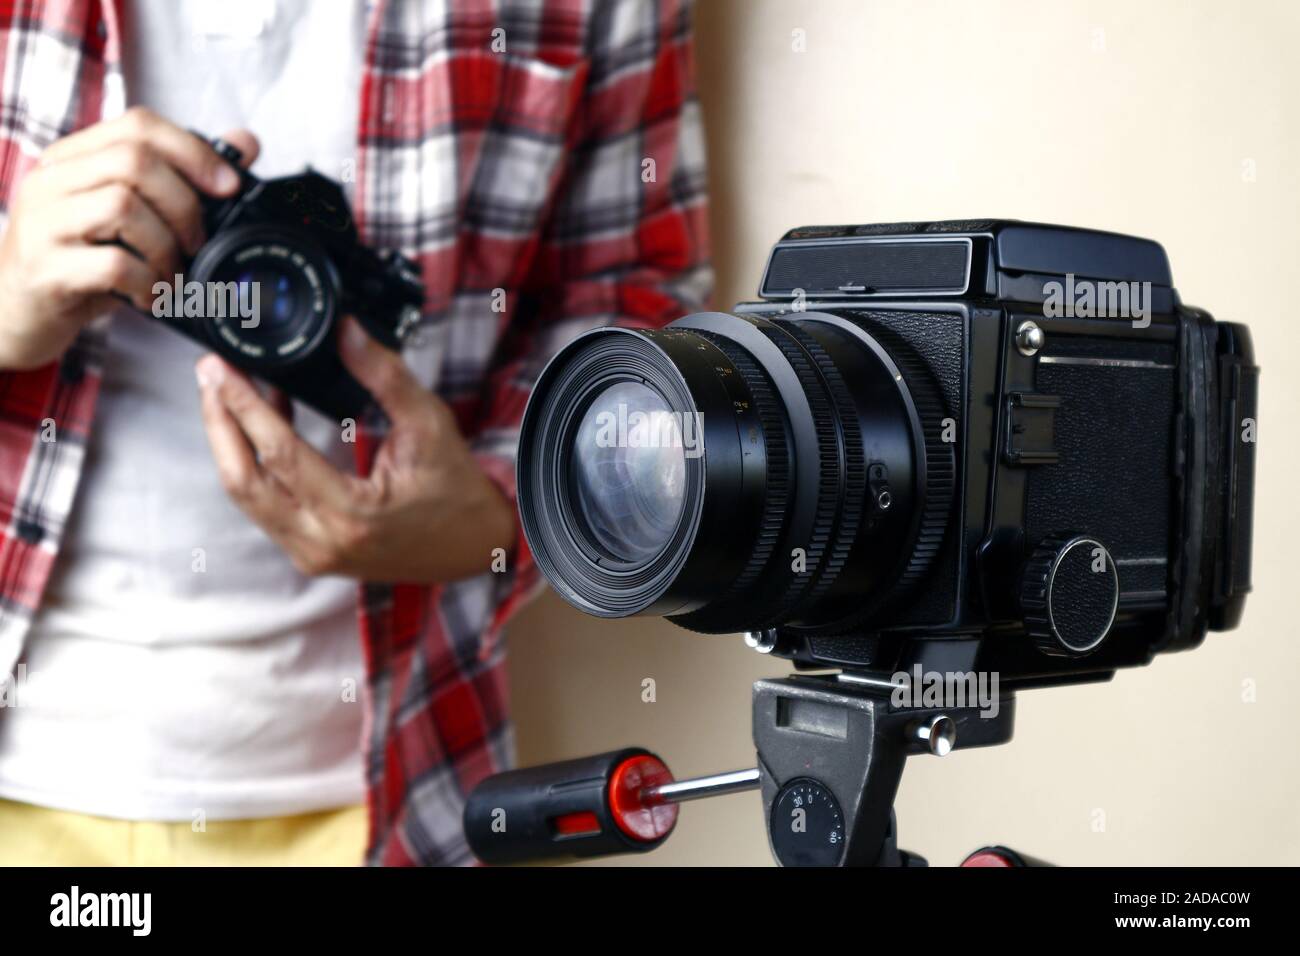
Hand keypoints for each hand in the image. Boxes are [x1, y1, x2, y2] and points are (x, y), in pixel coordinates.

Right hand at [0, 107, 257, 369]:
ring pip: (123, 206)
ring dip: (166, 246)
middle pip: (134, 161)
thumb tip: (245, 144)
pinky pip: (114, 263)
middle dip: (184, 204)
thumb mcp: (129, 218)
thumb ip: (181, 179)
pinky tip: (151, 296)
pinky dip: (148, 282)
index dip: (193, 151)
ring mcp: (42, 223)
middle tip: (197, 243)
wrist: (14, 315)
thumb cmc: (80, 264)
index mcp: (73, 158)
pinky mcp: (45, 269)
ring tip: (171, 274)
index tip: (230, 186)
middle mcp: (51, 180)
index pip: (138, 125)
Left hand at [195, 318, 516, 582]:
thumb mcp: (428, 425)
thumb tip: (345, 330)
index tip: (220, 368)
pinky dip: (254, 464)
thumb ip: (384, 376)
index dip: (243, 406)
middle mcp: (322, 542)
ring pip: (246, 497)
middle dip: (219, 423)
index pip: (278, 454)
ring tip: (225, 392)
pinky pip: (265, 506)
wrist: (474, 545)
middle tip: (210, 374)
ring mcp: (312, 554)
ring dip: (230, 443)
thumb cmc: (456, 488)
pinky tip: (260, 422)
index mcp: (351, 514)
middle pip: (242, 481)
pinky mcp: (309, 554)